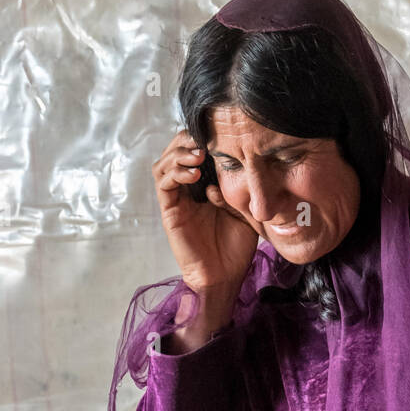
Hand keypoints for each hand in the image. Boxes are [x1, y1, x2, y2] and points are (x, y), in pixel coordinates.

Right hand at [152, 129, 258, 299]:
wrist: (225, 277)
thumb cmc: (237, 248)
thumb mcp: (245, 209)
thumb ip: (238, 186)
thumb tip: (230, 163)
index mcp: (204, 187)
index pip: (194, 153)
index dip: (202, 139)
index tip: (220, 133)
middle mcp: (187, 191)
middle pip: (175, 152)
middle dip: (187, 140)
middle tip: (204, 139)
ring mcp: (176, 200)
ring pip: (164, 163)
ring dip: (179, 153)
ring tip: (199, 154)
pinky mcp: (170, 212)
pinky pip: (164, 184)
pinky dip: (175, 173)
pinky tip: (195, 173)